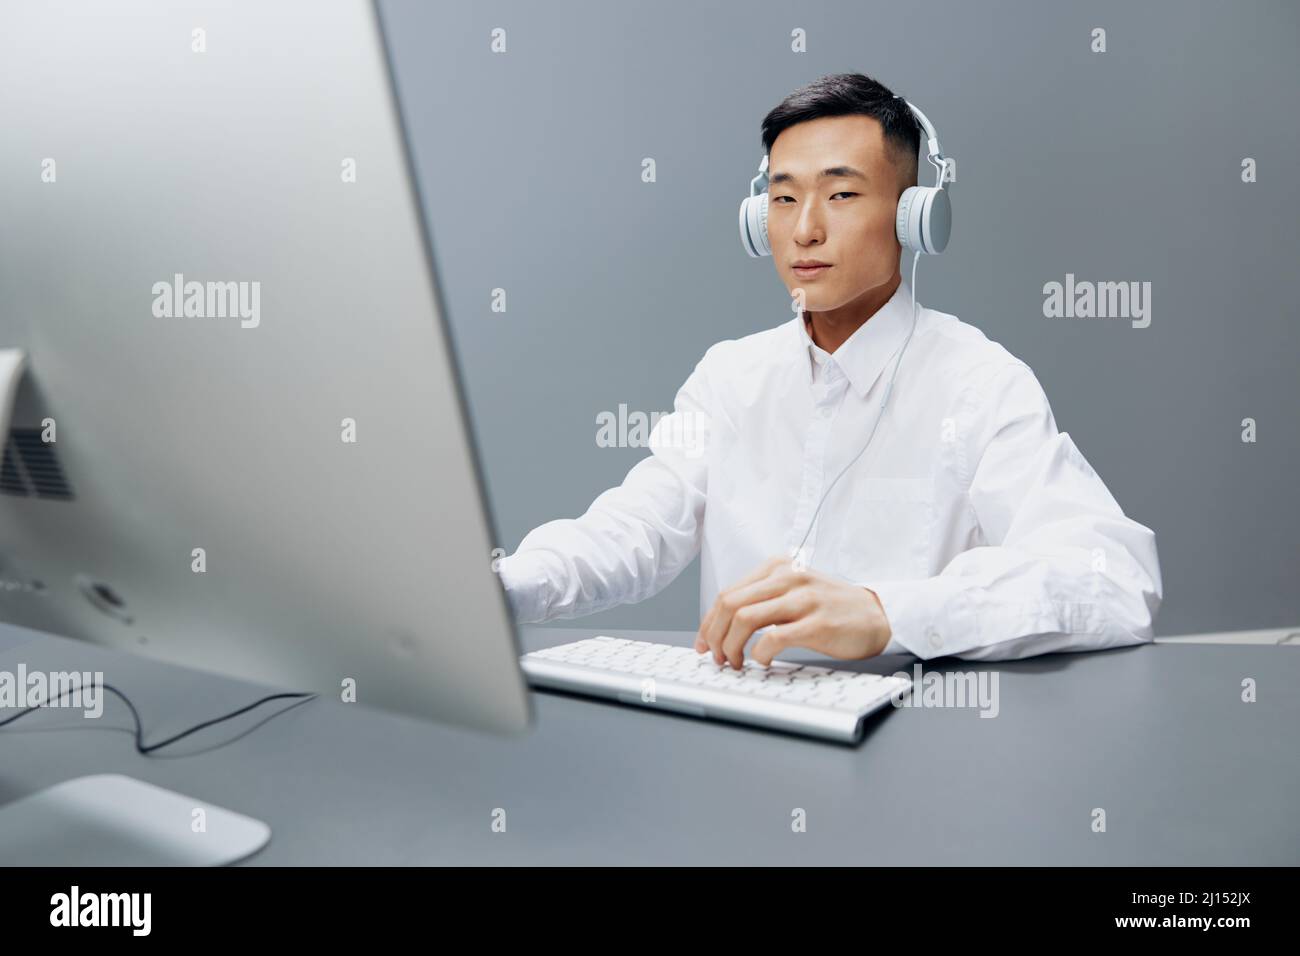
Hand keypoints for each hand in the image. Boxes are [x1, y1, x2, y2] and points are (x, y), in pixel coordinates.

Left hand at [694, 555, 891, 667]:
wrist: (876, 614)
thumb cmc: (831, 607)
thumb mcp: (794, 590)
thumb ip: (762, 599)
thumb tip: (723, 626)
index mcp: (777, 568)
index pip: (728, 594)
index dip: (708, 623)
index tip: (704, 644)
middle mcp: (788, 578)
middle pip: (730, 605)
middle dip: (715, 636)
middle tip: (718, 658)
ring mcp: (803, 599)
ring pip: (745, 619)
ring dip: (732, 647)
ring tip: (736, 663)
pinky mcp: (817, 623)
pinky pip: (773, 638)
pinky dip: (759, 654)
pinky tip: (762, 662)